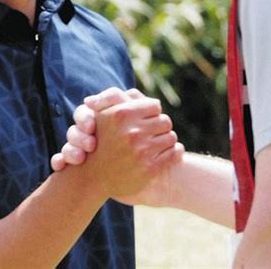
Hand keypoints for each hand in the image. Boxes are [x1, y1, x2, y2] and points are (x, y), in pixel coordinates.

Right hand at [60, 88, 181, 199]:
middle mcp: (132, 132)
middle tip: (153, 132)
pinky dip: (175, 151)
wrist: (94, 177)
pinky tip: (167, 152)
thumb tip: (134, 93)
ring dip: (166, 140)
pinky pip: (175, 153)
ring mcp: (142, 151)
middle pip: (165, 120)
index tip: (146, 118)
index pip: (154, 105)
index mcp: (121, 114)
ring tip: (157, 143)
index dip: (151, 112)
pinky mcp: (150, 169)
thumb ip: (114, 97)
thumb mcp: (101, 114)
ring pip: (171, 136)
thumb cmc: (100, 140)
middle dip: (160, 126)